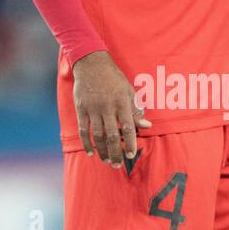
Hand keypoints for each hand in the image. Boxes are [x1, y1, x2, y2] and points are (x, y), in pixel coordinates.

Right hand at [73, 50, 150, 165]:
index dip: (130, 142)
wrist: (91, 64)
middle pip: (111, 136)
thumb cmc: (114, 79)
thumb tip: (147, 126)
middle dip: (116, 153)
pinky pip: (84, 130)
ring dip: (102, 151)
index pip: (128, 127)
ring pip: (97, 135)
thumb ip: (136, 110)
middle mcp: (107, 107)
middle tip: (118, 165)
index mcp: (121, 102)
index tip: (131, 154)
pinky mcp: (81, 109)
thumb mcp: (129, 91)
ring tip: (107, 161)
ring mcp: (92, 109)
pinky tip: (91, 153)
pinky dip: (87, 143)